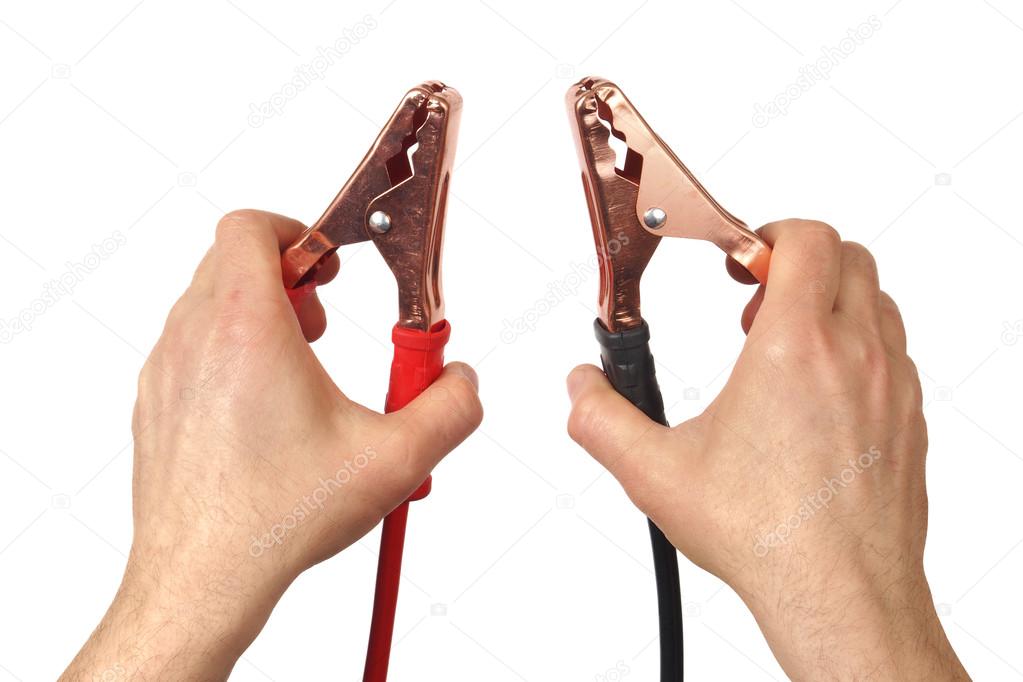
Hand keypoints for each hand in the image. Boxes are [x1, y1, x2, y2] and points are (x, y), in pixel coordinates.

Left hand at [62, 210, 482, 679]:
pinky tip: (265, 410)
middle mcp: (195, 338)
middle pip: (231, 262)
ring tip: (299, 367)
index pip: (250, 227)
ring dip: (257, 316)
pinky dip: (227, 354)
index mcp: (247, 326)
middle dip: (286, 279)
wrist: (203, 578)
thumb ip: (450, 408)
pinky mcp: (156, 405)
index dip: (296, 231)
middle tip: (319, 322)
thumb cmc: (277, 517)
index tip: (327, 264)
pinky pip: (189, 349)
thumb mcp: (394, 459)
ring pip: (208, 305)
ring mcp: (166, 372)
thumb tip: (464, 383)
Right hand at [567, 220, 967, 679]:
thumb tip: (580, 388)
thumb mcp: (656, 473)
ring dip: (830, 303)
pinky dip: (858, 348)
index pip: (808, 240)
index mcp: (795, 348)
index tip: (738, 261)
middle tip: (755, 302)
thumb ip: (601, 420)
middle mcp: (855, 357)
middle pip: (848, 257)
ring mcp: (893, 388)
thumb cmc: (766, 535)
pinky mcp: (909, 421)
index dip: (768, 234)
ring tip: (782, 349)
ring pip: (875, 303)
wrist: (841, 595)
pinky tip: (816, 396)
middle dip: (797, 263)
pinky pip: (894, 354)